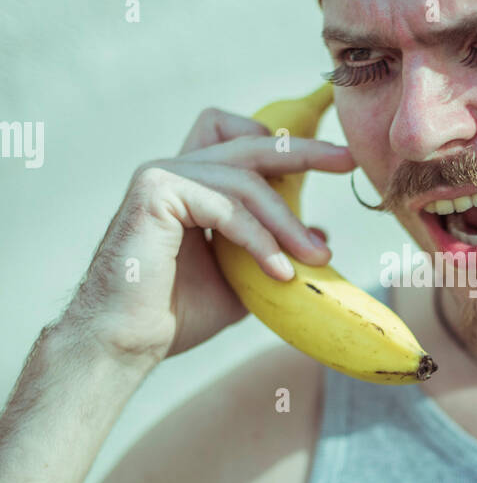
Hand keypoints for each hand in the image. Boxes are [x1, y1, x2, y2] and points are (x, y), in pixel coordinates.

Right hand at [63, 106, 354, 363]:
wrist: (125, 343)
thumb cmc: (174, 315)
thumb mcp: (241, 279)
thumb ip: (273, 252)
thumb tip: (320, 238)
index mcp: (193, 183)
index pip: (243, 139)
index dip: (287, 142)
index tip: (337, 159)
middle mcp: (175, 169)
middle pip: (250, 142)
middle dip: (303, 151)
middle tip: (345, 161)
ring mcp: (161, 175)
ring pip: (244, 180)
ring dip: (286, 220)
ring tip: (314, 259)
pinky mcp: (153, 191)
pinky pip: (224, 206)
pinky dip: (258, 239)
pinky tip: (279, 271)